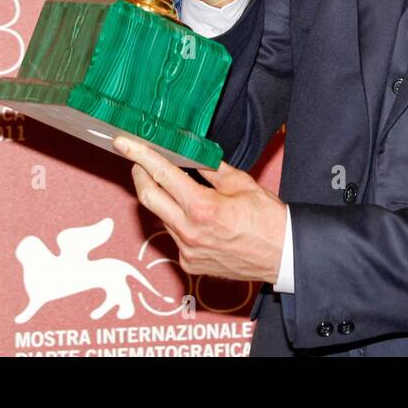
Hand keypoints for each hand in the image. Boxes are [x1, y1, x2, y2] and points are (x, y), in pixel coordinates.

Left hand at [113, 135, 286, 283]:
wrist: (283, 255)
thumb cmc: (268, 219)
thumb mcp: (242, 184)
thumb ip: (212, 169)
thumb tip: (192, 156)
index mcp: (202, 207)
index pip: (163, 175)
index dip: (141, 155)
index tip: (124, 143)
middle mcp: (189, 232)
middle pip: (148, 197)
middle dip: (140, 175)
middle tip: (139, 162)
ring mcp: (187, 251)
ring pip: (162, 217)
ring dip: (163, 200)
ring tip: (178, 189)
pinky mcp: (190, 264)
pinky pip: (174, 237)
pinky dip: (179, 222)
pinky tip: (196, 219)